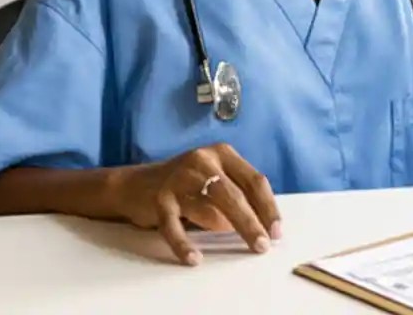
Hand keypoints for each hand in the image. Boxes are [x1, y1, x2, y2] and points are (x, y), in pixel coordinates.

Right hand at [113, 143, 280, 265]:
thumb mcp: (215, 179)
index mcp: (222, 154)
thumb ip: (238, 194)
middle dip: (253, 222)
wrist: (135, 184)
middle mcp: (203, 160)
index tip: (277, 230)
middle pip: (235, 194)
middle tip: (263, 245)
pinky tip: (194, 258)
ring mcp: (179, 178)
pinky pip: (174, 225)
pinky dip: (184, 244)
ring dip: (229, 230)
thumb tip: (266, 224)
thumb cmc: (185, 185)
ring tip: (244, 248)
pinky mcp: (159, 198)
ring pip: (210, 207)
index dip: (269, 207)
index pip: (255, 180)